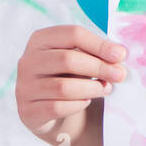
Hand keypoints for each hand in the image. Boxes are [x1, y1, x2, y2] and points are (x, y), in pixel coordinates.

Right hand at [15, 25, 126, 140]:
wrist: (53, 110)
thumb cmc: (71, 76)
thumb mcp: (81, 59)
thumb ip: (98, 53)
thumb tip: (120, 55)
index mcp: (41, 39)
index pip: (72, 34)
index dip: (99, 44)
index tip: (121, 55)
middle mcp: (27, 61)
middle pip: (67, 59)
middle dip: (99, 67)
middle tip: (120, 75)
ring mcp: (24, 87)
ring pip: (63, 87)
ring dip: (92, 88)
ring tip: (107, 88)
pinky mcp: (27, 111)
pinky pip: (57, 107)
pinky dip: (78, 105)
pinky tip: (87, 101)